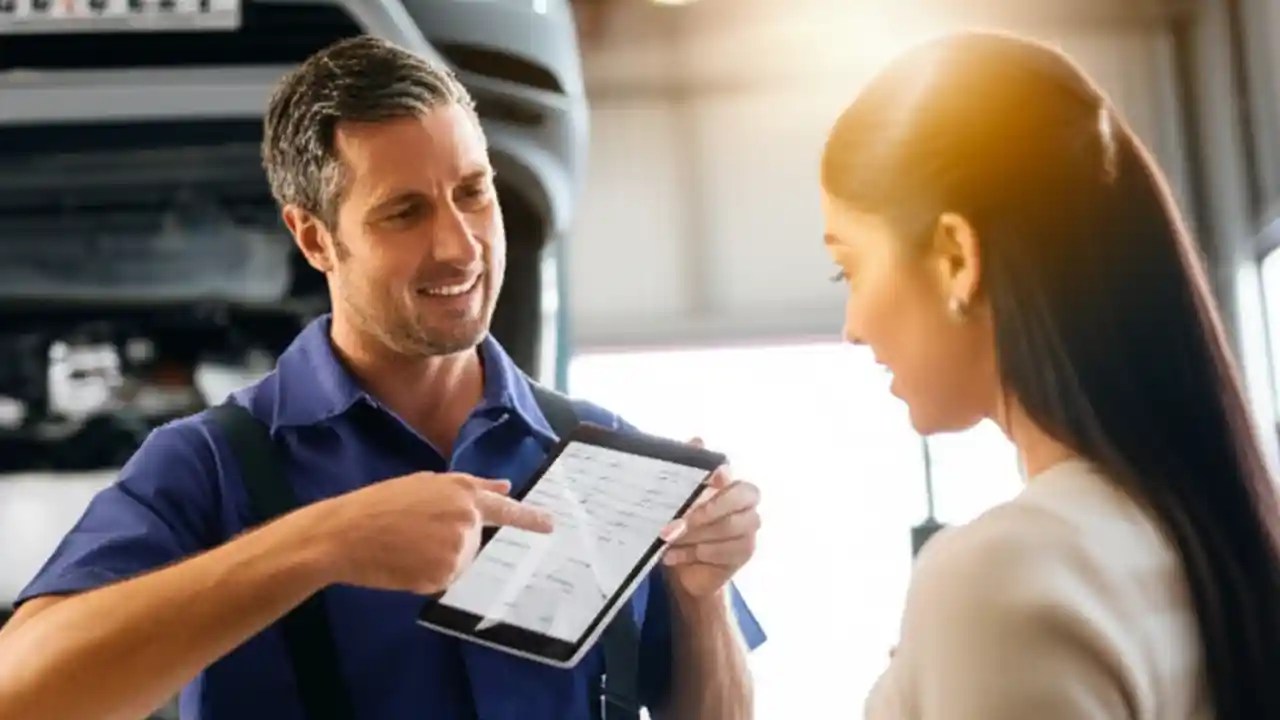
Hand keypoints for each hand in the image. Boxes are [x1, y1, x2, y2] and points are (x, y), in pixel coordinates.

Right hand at [316, 471, 552, 594]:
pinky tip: (404, 563)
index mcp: (463, 493)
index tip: (551, 524)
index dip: (529, 517)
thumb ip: (470, 486)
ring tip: (406, 546)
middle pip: (476, 541)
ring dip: (438, 560)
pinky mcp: (445, 575)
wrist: (346, 532)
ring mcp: (458, 549)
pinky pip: (445, 580)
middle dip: (450, 541)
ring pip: (460, 563)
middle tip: (414, 535)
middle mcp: (468, 520)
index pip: (505, 508)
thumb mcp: (426, 484)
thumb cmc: (379, 505)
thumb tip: (505, 487)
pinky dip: (427, 576)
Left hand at [660, 440, 760, 597]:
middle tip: (673, 524)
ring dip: (693, 536)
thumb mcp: (675, 497)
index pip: (732, 474)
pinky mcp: (745, 552)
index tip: (709, 478)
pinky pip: (723, 552)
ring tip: (666, 540)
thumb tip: (698, 441)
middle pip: (739, 499)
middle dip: (704, 511)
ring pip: (728, 528)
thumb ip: (686, 469)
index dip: (721, 476)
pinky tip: (672, 555)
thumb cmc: (681, 525)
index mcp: (730, 484)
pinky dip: (693, 554)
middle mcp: (746, 503)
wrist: (682, 567)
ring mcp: (749, 528)